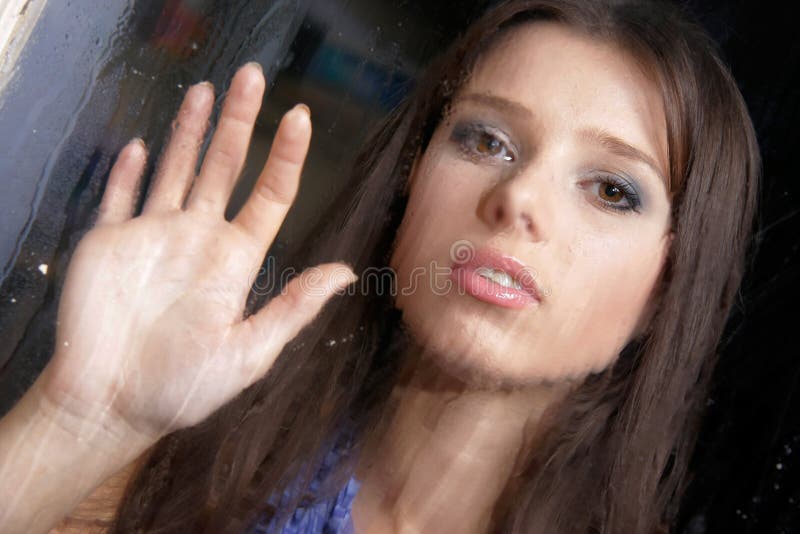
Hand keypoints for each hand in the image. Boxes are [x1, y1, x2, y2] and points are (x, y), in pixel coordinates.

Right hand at [37, 63, 355, 444]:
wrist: (111, 406)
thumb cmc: (182, 389)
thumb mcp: (248, 352)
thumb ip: (292, 307)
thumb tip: (345, 272)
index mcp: (235, 261)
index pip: (268, 196)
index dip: (285, 156)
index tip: (299, 116)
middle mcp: (198, 239)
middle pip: (223, 167)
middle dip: (237, 121)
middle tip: (250, 76)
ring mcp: (153, 236)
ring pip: (176, 170)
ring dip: (189, 130)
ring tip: (204, 90)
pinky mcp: (108, 243)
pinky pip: (120, 197)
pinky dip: (130, 172)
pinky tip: (143, 144)